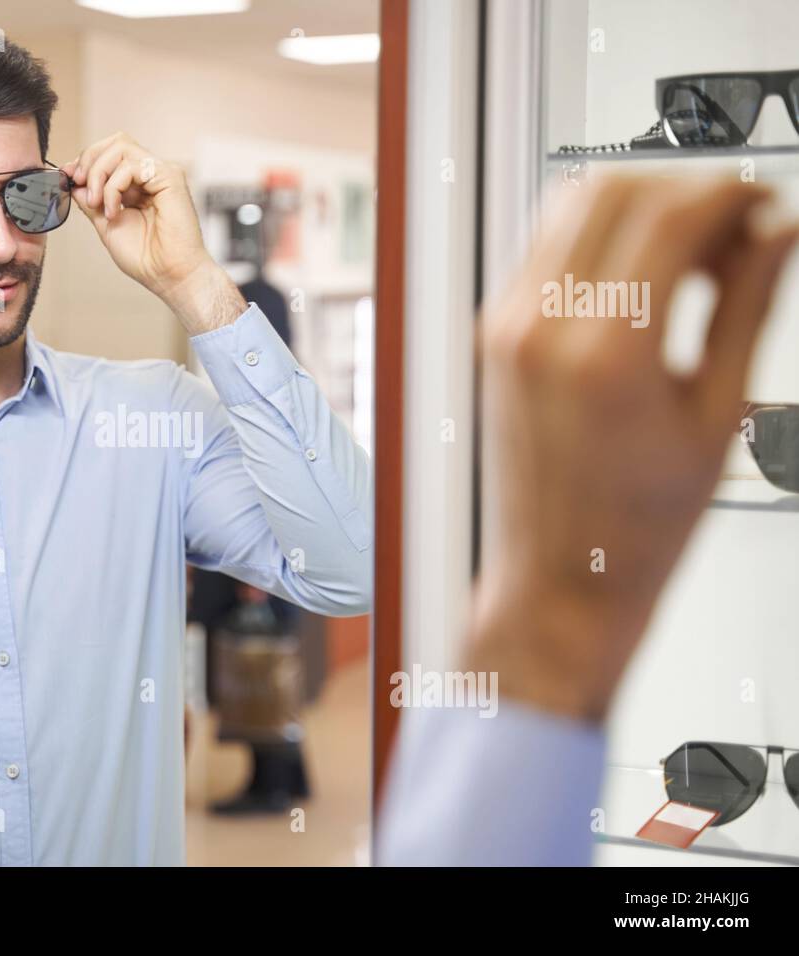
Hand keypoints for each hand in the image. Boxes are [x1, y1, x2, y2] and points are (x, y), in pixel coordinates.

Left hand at [62, 133, 243, 333]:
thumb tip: (72, 180)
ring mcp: (161, 173)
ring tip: (96, 203)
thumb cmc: (145, 258)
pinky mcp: (170, 177)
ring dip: (99, 173)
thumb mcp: (106, 224)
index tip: (68, 176)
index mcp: (137, 184)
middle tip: (79, 183)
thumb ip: (91, 200)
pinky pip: (132, 166)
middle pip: (116, 142)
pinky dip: (114, 186)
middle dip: (89, 159)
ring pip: (121, 147)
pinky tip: (113, 211)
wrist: (169, 276)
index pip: (110, 153)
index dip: (85, 160)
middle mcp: (150, 174)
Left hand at [465, 175, 798, 721]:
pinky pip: (547, 247)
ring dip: (642, 205)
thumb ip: (750, 307)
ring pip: (572, 204)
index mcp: (603, 354)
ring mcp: (507, 328)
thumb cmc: (635, 527)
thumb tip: (778, 230)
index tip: (767, 206)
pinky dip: (602, 236)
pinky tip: (648, 278)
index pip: (671, 214)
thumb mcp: (718, 414)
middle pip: (615, 189)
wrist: (558, 580)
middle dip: (687, 189)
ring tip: (698, 258)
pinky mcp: (494, 335)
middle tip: (740, 230)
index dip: (732, 194)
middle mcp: (541, 328)